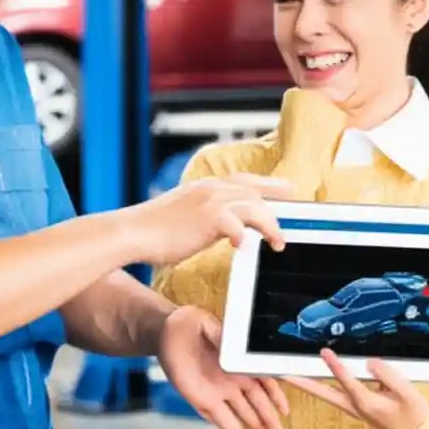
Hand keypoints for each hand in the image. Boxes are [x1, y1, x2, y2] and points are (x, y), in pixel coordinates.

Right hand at [125, 173, 294, 265]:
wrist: (132, 232)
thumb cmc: (153, 230)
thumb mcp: (184, 214)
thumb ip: (205, 216)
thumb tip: (223, 227)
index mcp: (205, 186)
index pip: (244, 180)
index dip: (268, 185)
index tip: (287, 189)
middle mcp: (211, 188)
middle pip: (256, 191)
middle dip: (279, 202)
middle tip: (295, 216)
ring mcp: (211, 200)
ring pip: (255, 206)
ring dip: (270, 225)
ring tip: (278, 243)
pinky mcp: (209, 217)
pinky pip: (239, 225)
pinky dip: (246, 236)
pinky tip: (245, 248)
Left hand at [158, 306, 288, 428]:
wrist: (165, 332)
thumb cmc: (187, 323)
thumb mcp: (205, 322)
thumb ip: (222, 335)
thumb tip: (235, 344)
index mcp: (239, 360)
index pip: (264, 379)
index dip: (276, 395)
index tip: (284, 409)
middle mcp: (232, 378)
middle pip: (257, 403)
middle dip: (269, 419)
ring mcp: (217, 390)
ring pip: (242, 414)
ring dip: (255, 427)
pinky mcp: (201, 399)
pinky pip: (220, 419)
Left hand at [284, 348, 428, 428]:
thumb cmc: (415, 416)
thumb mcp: (409, 394)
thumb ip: (389, 376)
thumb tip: (370, 363)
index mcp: (368, 404)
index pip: (347, 381)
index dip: (335, 366)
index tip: (324, 352)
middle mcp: (356, 407)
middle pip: (323, 393)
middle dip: (303, 383)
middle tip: (284, 373)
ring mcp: (355, 408)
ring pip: (327, 394)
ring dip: (309, 384)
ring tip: (292, 373)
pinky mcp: (358, 406)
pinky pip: (337, 392)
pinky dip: (324, 383)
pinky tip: (317, 375)